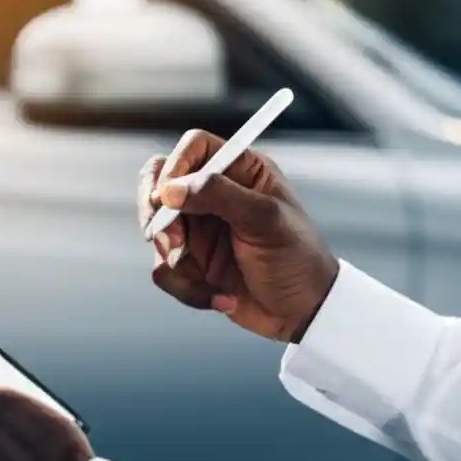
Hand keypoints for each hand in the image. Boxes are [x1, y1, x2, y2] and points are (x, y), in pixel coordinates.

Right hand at [138, 129, 339, 341]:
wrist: (303, 313)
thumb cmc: (298, 258)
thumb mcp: (265, 220)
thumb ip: (219, 195)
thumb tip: (170, 189)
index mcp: (241, 171)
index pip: (194, 147)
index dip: (175, 165)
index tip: (168, 195)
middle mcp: (215, 195)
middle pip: (159, 183)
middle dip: (158, 215)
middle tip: (174, 240)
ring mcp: (200, 229)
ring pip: (157, 231)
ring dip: (176, 261)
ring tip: (207, 279)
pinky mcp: (192, 261)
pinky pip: (165, 269)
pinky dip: (187, 287)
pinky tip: (222, 298)